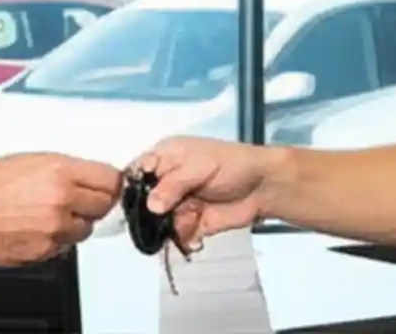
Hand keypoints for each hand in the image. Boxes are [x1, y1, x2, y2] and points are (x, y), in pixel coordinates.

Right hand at [0, 152, 121, 266]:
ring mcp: (55, 228)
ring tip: (51, 215)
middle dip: (95, 203)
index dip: (110, 183)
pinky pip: (65, 246)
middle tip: (81, 200)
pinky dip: (57, 240)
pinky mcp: (45, 250)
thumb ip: (64, 169)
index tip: (108, 185)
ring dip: (76, 223)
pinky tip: (36, 228)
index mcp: (59, 171)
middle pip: (104, 205)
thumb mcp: (28, 161)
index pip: (109, 179)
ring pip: (86, 229)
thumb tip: (87, 176)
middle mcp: (62, 199)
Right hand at [133, 136, 280, 248]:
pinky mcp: (191, 223)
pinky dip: (182, 238)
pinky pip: (176, 235)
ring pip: (158, 221)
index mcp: (165, 158)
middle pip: (144, 201)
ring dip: (167, 228)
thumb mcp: (199, 166)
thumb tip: (151, 206)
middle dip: (149, 214)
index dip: (131, 187)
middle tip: (162, 218)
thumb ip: (172, 185)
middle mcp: (167, 181)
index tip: (132, 202)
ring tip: (188, 221)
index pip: (137, 172)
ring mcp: (178, 204)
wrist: (264, 187)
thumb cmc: (231, 166)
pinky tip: (194, 234)